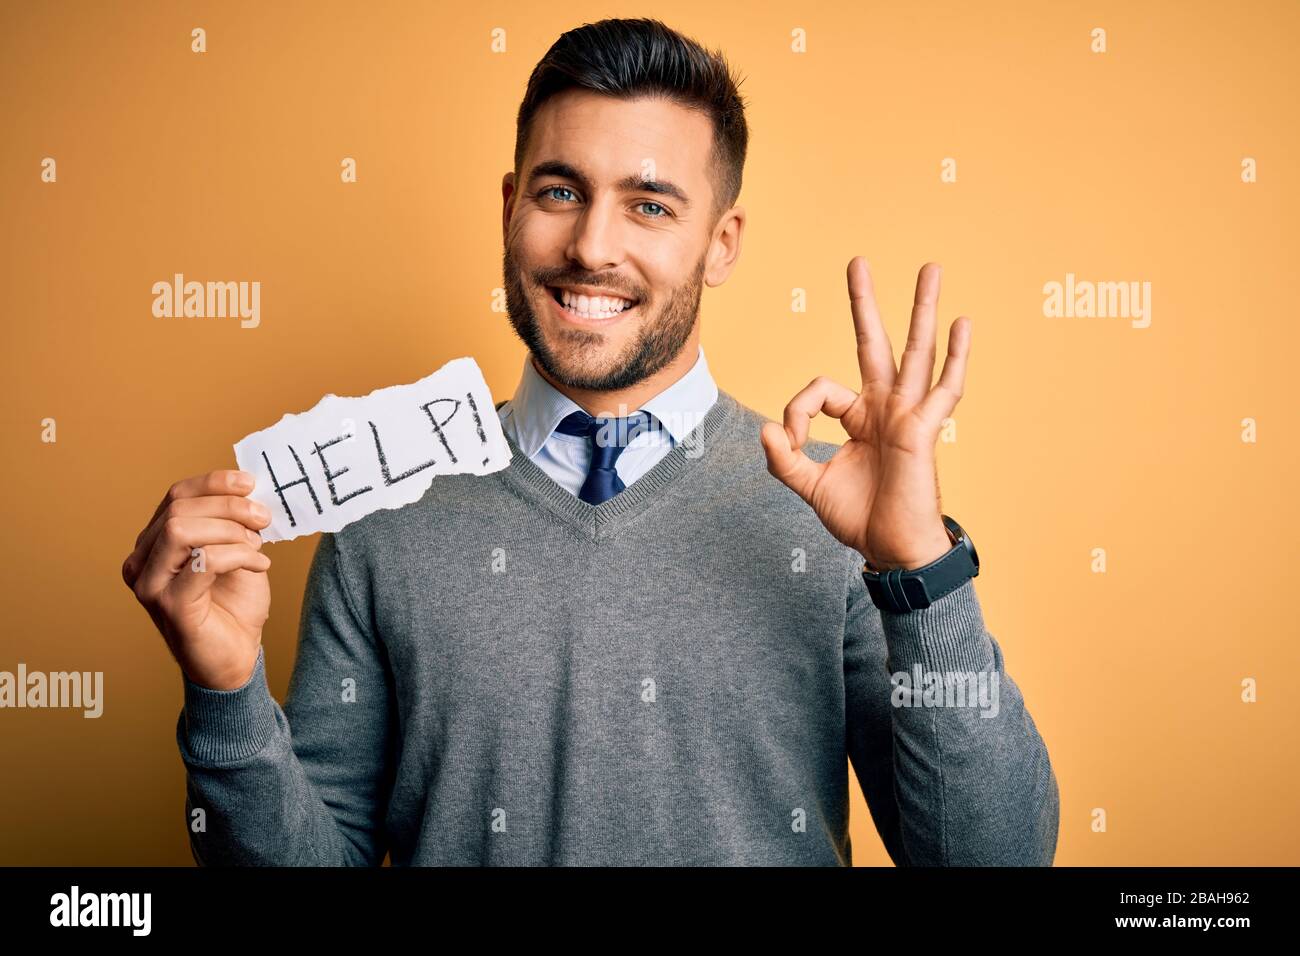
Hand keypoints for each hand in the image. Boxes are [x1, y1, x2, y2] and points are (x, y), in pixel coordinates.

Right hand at [122, 469, 272, 689]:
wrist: (235, 659)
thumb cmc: (233, 607)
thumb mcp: (236, 552)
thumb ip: (233, 523)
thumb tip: (248, 490)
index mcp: (153, 544)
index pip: (176, 496)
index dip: (214, 483)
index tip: (250, 482)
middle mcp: (141, 562)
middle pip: (179, 509)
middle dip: (228, 506)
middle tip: (263, 518)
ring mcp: (150, 585)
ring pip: (181, 530)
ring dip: (230, 530)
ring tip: (257, 546)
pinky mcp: (170, 606)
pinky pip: (203, 562)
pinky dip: (238, 555)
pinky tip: (259, 564)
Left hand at [760, 258, 970, 570]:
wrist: (891, 548)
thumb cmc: (860, 517)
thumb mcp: (809, 485)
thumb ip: (785, 459)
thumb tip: (768, 429)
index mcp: (859, 417)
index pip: (820, 390)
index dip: (798, 412)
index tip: (791, 442)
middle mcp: (884, 407)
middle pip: (874, 344)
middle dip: (864, 304)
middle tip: (856, 262)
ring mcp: (907, 414)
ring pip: (915, 352)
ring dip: (922, 309)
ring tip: (930, 268)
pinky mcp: (923, 430)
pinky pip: (944, 388)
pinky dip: (956, 356)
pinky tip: (962, 324)